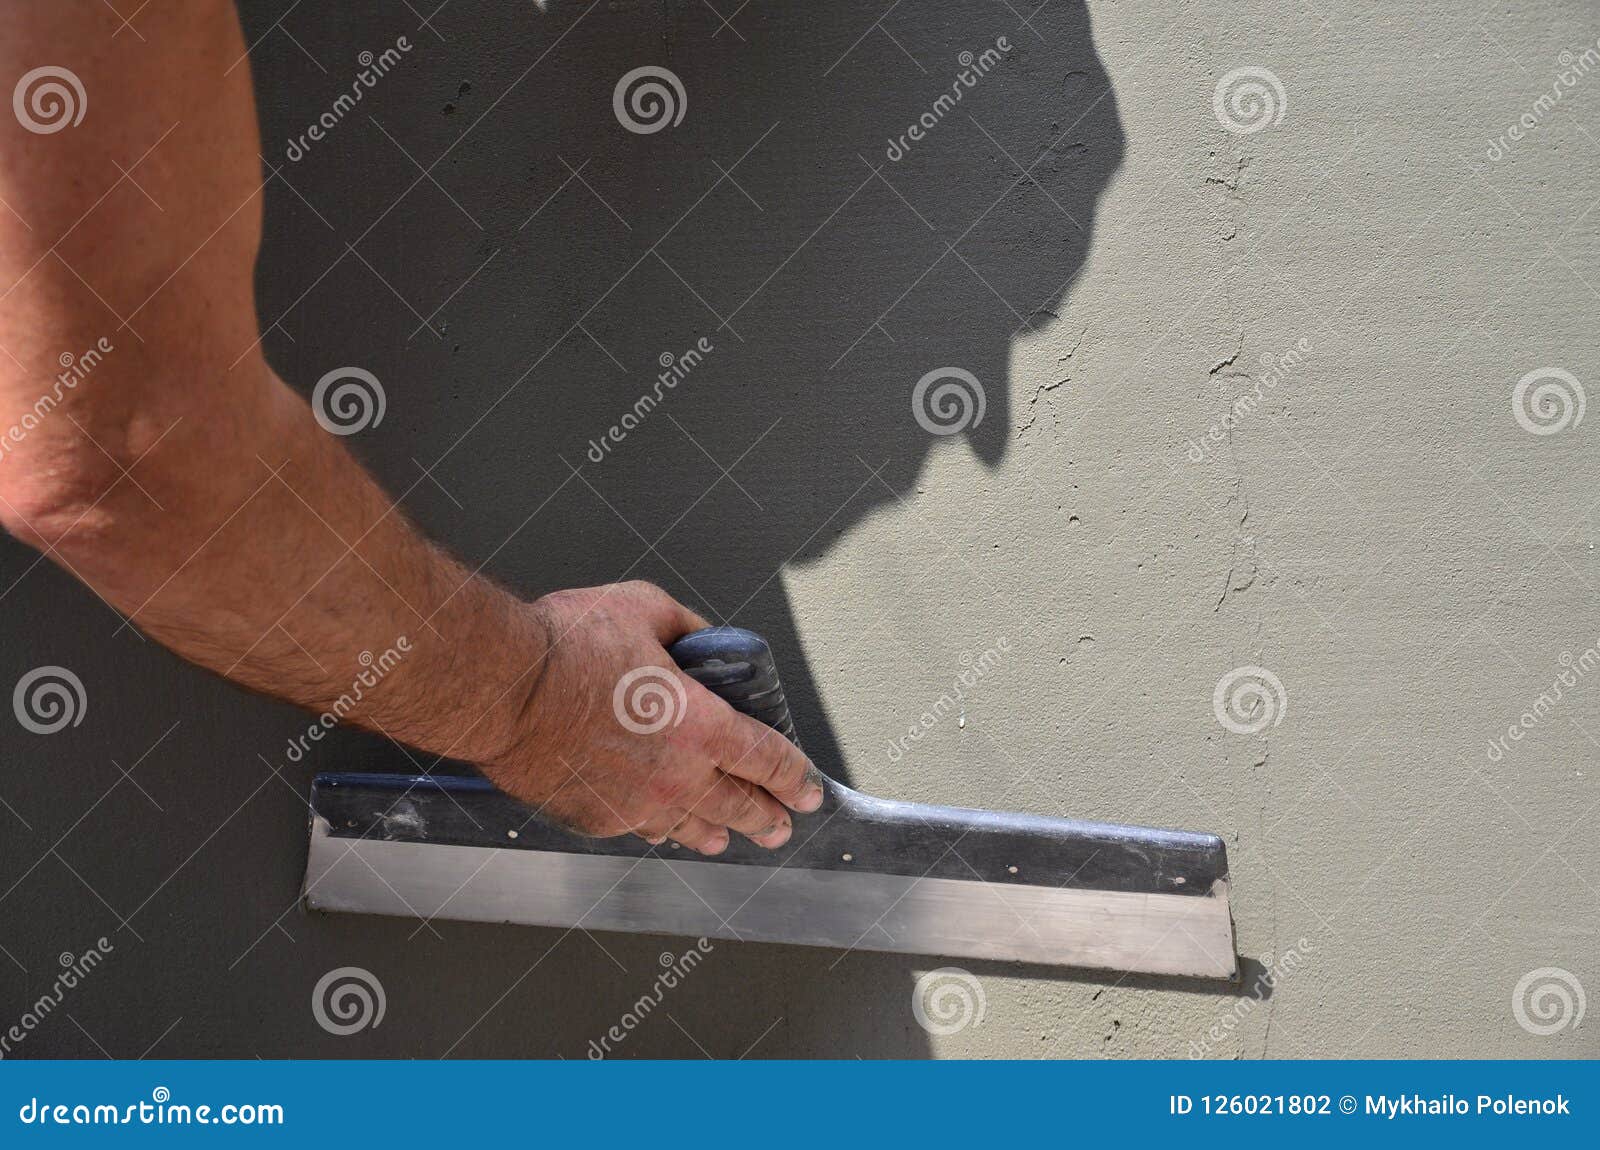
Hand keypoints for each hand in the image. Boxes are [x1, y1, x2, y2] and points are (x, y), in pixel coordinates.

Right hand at [483, 581, 823, 854]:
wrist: (501, 690)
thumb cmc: (564, 647)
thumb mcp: (643, 609)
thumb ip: (684, 627)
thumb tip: (699, 638)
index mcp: (702, 726)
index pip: (769, 760)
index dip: (796, 778)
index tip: (808, 788)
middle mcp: (677, 776)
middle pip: (740, 807)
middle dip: (768, 816)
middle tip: (781, 823)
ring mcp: (636, 804)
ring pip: (692, 828)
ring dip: (717, 832)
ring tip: (728, 837)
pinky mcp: (596, 818)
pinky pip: (640, 830)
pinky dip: (659, 829)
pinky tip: (662, 827)